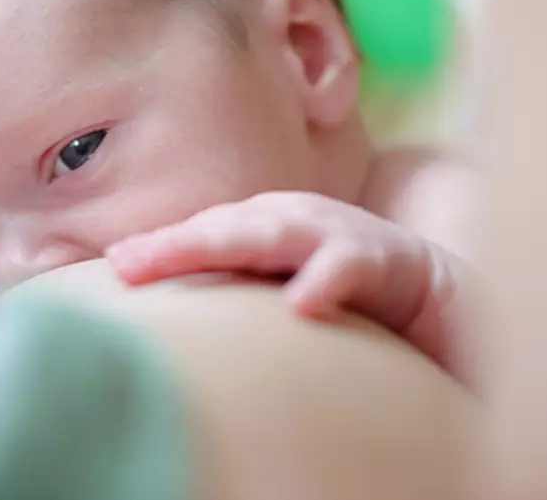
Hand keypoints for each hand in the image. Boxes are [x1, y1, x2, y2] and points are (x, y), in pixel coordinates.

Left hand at [106, 191, 471, 377]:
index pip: (203, 235)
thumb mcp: (279, 287)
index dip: (158, 248)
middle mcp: (294, 222)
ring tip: (181, 258)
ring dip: (228, 245)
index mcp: (265, 227)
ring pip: (276, 235)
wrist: (436, 289)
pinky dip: (325, 280)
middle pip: (224, 230)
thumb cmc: (343, 289)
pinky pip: (350, 268)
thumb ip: (234, 293)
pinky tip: (301, 305)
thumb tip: (169, 325)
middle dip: (173, 243)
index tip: (111, 269)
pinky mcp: (385, 261)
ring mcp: (337, 234)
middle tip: (124, 264)